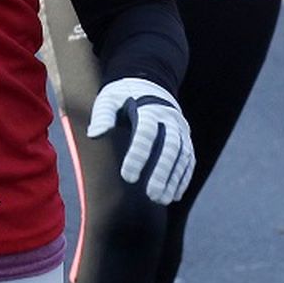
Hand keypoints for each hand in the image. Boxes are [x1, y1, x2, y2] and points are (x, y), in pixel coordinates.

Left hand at [86, 77, 193, 203]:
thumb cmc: (123, 95)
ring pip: (182, 155)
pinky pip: (189, 159)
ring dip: (174, 178)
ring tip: (162, 199)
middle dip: (162, 172)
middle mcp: (169, 118)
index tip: (128, 177)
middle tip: (152, 196)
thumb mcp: (108, 99)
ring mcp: (180, 128)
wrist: (149, 83)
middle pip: (170, 147)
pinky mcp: (186, 138)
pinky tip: (175, 194)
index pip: (146, 132)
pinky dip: (183, 177)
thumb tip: (94, 134)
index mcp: (148, 108)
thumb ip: (102, 115)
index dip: (138, 155)